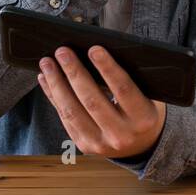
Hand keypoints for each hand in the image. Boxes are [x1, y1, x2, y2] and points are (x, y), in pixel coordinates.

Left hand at [37, 45, 166, 158]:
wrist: (142, 145)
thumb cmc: (143, 111)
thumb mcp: (148, 97)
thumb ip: (128, 82)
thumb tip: (95, 54)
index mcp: (143, 119)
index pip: (123, 89)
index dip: (107, 68)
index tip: (93, 49)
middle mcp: (122, 135)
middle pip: (92, 100)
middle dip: (74, 72)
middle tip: (63, 52)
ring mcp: (101, 144)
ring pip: (72, 111)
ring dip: (57, 84)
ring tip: (47, 63)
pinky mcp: (85, 145)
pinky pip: (65, 118)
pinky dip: (53, 96)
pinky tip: (47, 80)